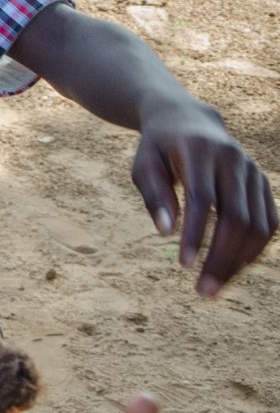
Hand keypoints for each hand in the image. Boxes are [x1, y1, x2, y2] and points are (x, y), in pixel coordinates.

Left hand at [130, 101, 275, 296]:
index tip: (182, 264)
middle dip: (221, 257)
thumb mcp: (144, 166)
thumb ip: (155, 196)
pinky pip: (269, 222)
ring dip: (239, 260)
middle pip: (237, 216)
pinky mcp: (263, 184)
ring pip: (258, 223)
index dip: (195, 233)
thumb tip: (165, 232)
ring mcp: (254, 172)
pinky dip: (254, 249)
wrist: (188, 121)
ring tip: (215, 287)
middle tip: (202, 291)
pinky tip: (233, 269)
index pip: (202, 198)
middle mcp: (234, 160)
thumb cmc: (158, 149)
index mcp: (201, 152)